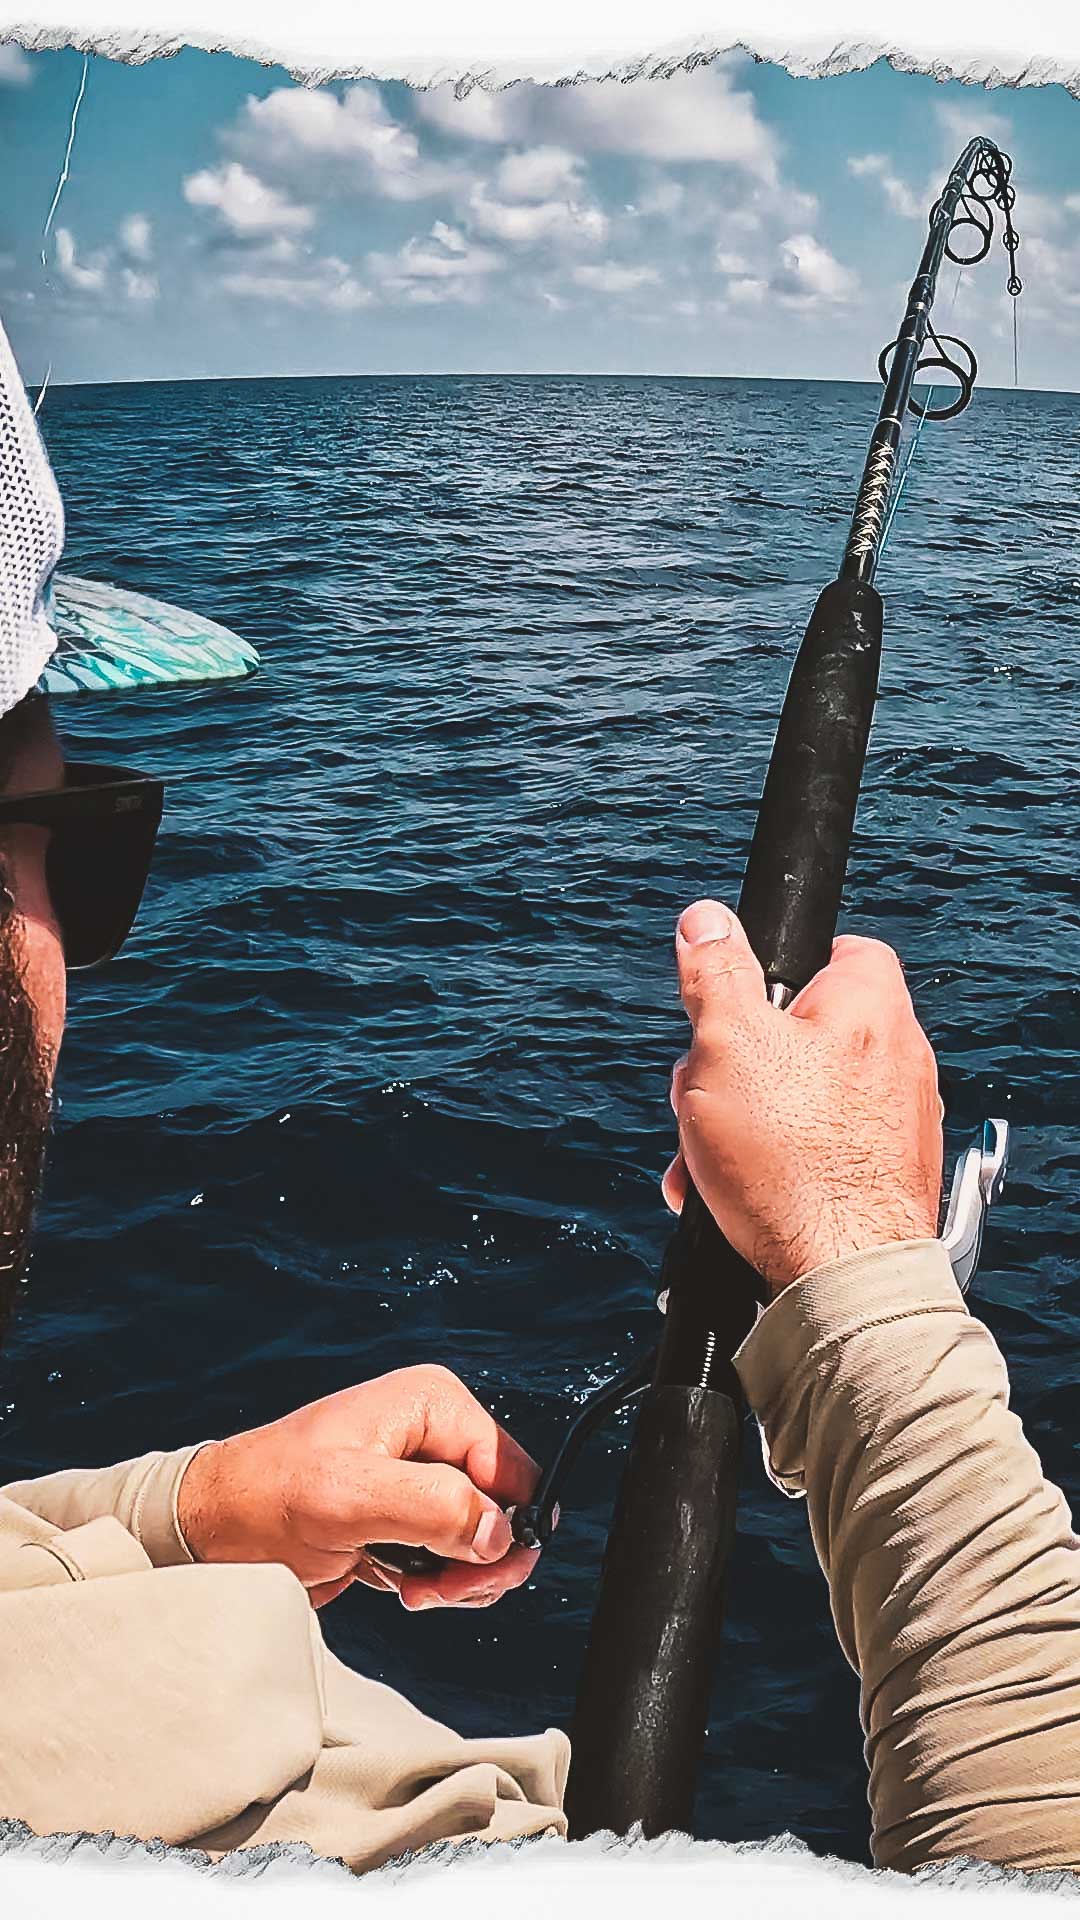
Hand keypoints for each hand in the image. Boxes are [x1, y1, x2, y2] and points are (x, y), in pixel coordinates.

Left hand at [177, 1364, 540, 1611]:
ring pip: (486, 1538)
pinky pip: (455, 1555)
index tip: (467, 1570)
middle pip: (506, 1506)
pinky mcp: (406, 1515)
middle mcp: (434, 1434)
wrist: (215, 1530)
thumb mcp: (348, 1498)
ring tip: (413, 1590)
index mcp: (432, 1405)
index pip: (512, 1469)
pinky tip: (400, 1585)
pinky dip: (439, 1583)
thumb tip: (500, 1533)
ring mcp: (421, 1475)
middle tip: (436, 1590)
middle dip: (481, 1559)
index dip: (503, 1526)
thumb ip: (432, 1507)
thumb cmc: (266, 1498)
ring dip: (460, 1578)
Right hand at [662, 899, 942, 1296]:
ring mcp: (892, 1121)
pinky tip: (729, 1197)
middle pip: (795, 1031)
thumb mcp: (728, 1043)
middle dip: (729, 1066)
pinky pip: (811, 1152)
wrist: (841, 1279)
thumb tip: (706, 919)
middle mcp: (895, 1056)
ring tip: (705, 1162)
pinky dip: (767, 1167)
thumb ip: (716, 974)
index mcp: (870, 1004)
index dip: (775, 966)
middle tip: (703, 1097)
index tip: (734, 998)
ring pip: (792, 1099)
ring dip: (734, 1125)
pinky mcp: (880, 1176)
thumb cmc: (793, 1160)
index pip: (835, 948)